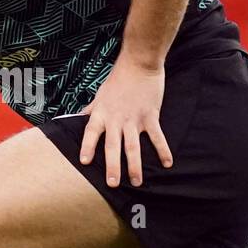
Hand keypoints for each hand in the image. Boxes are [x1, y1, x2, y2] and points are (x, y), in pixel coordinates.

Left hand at [78, 57, 172, 187]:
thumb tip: (79, 118)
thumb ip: (91, 109)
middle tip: (113, 184)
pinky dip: (163, 150)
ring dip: (136, 166)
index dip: (87, 146)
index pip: (91, 132)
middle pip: (113, 146)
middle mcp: (116, 118)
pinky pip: (157, 137)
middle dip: (113, 166)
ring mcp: (134, 119)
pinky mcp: (151, 116)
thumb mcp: (100, 95)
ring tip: (137, 182)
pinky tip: (167, 163)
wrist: (139, 63)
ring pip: (133, 146)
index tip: (85, 161)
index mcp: (102, 113)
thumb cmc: (118, 79)